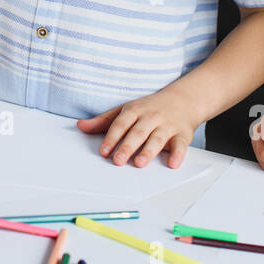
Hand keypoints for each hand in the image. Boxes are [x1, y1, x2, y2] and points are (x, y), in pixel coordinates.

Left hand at [77, 90, 195, 168]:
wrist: (183, 99)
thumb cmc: (149, 108)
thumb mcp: (125, 110)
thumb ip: (103, 121)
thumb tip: (80, 126)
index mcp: (135, 110)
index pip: (121, 123)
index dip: (111, 137)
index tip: (103, 151)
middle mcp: (151, 117)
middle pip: (138, 132)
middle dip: (127, 146)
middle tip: (118, 160)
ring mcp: (167, 125)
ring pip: (157, 138)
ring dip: (149, 151)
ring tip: (140, 163)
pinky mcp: (182, 134)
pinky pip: (180, 145)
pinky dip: (178, 154)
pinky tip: (172, 163)